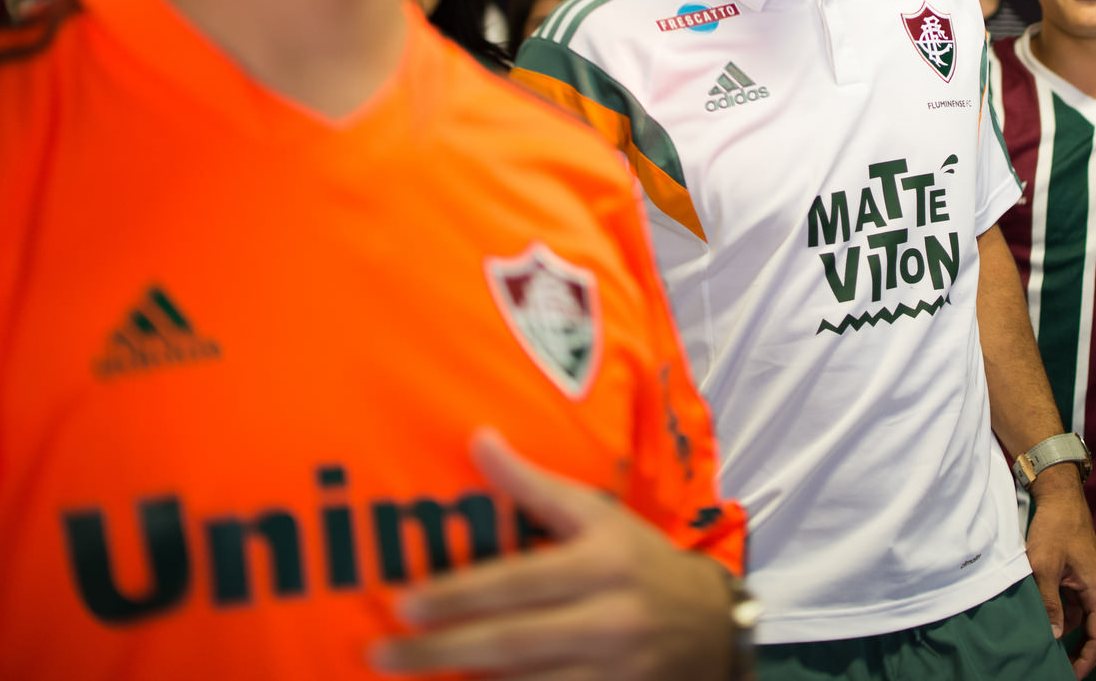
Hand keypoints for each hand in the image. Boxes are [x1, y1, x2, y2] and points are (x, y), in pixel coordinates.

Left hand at [371, 429, 736, 679]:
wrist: (711, 626)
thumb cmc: (639, 561)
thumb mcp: (598, 515)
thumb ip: (534, 486)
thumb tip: (479, 440)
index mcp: (602, 563)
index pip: (517, 582)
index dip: (457, 594)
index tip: (403, 603)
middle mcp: (608, 618)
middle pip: (511, 641)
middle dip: (440, 650)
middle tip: (384, 653)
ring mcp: (613, 671)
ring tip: (409, 679)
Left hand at [1022, 466, 1095, 677]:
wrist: (1059, 495)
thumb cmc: (1054, 528)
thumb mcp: (1044, 565)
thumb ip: (1048, 601)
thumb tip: (1054, 635)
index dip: (1087, 661)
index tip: (1070, 676)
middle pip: (1095, 632)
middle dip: (1081, 654)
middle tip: (1059, 670)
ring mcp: (1086, 582)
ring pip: (1081, 619)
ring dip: (1068, 635)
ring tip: (1046, 651)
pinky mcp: (1075, 576)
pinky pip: (1071, 604)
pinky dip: (1061, 616)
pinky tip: (1043, 622)